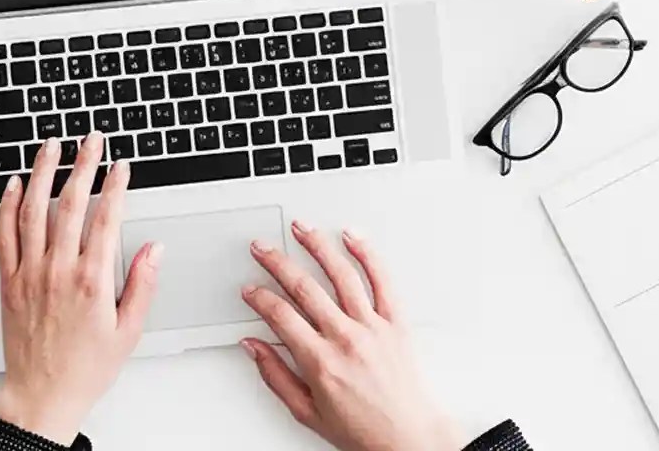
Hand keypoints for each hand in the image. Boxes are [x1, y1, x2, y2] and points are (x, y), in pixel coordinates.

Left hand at [0, 133, 160, 444]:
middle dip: (82, 165)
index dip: (115, 186)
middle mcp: (58, 272)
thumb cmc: (86, 367)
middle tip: (90, 140)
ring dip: (43, 173)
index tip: (121, 166)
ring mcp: (30, 275)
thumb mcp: (130, 330)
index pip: (105, 219)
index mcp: (92, 281)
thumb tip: (153, 249)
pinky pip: (5, 236)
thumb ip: (142, 284)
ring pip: (34, 212)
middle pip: (69, 204)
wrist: (43, 396)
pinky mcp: (9, 283)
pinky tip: (16, 186)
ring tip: (51, 147)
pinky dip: (9, 207)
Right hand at [241, 222, 464, 450]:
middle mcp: (346, 338)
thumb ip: (275, 375)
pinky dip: (367, 254)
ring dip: (317, 246)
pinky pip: (382, 279)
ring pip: (341, 274)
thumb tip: (253, 346)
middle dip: (276, 262)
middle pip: (304, 287)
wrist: (407, 437)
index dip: (260, 297)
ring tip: (302, 229)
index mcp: (320, 361)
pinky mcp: (396, 322)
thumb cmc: (362, 429)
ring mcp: (373, 327)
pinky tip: (352, 237)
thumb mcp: (306, 411)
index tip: (251, 289)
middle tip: (262, 248)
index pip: (280, 315)